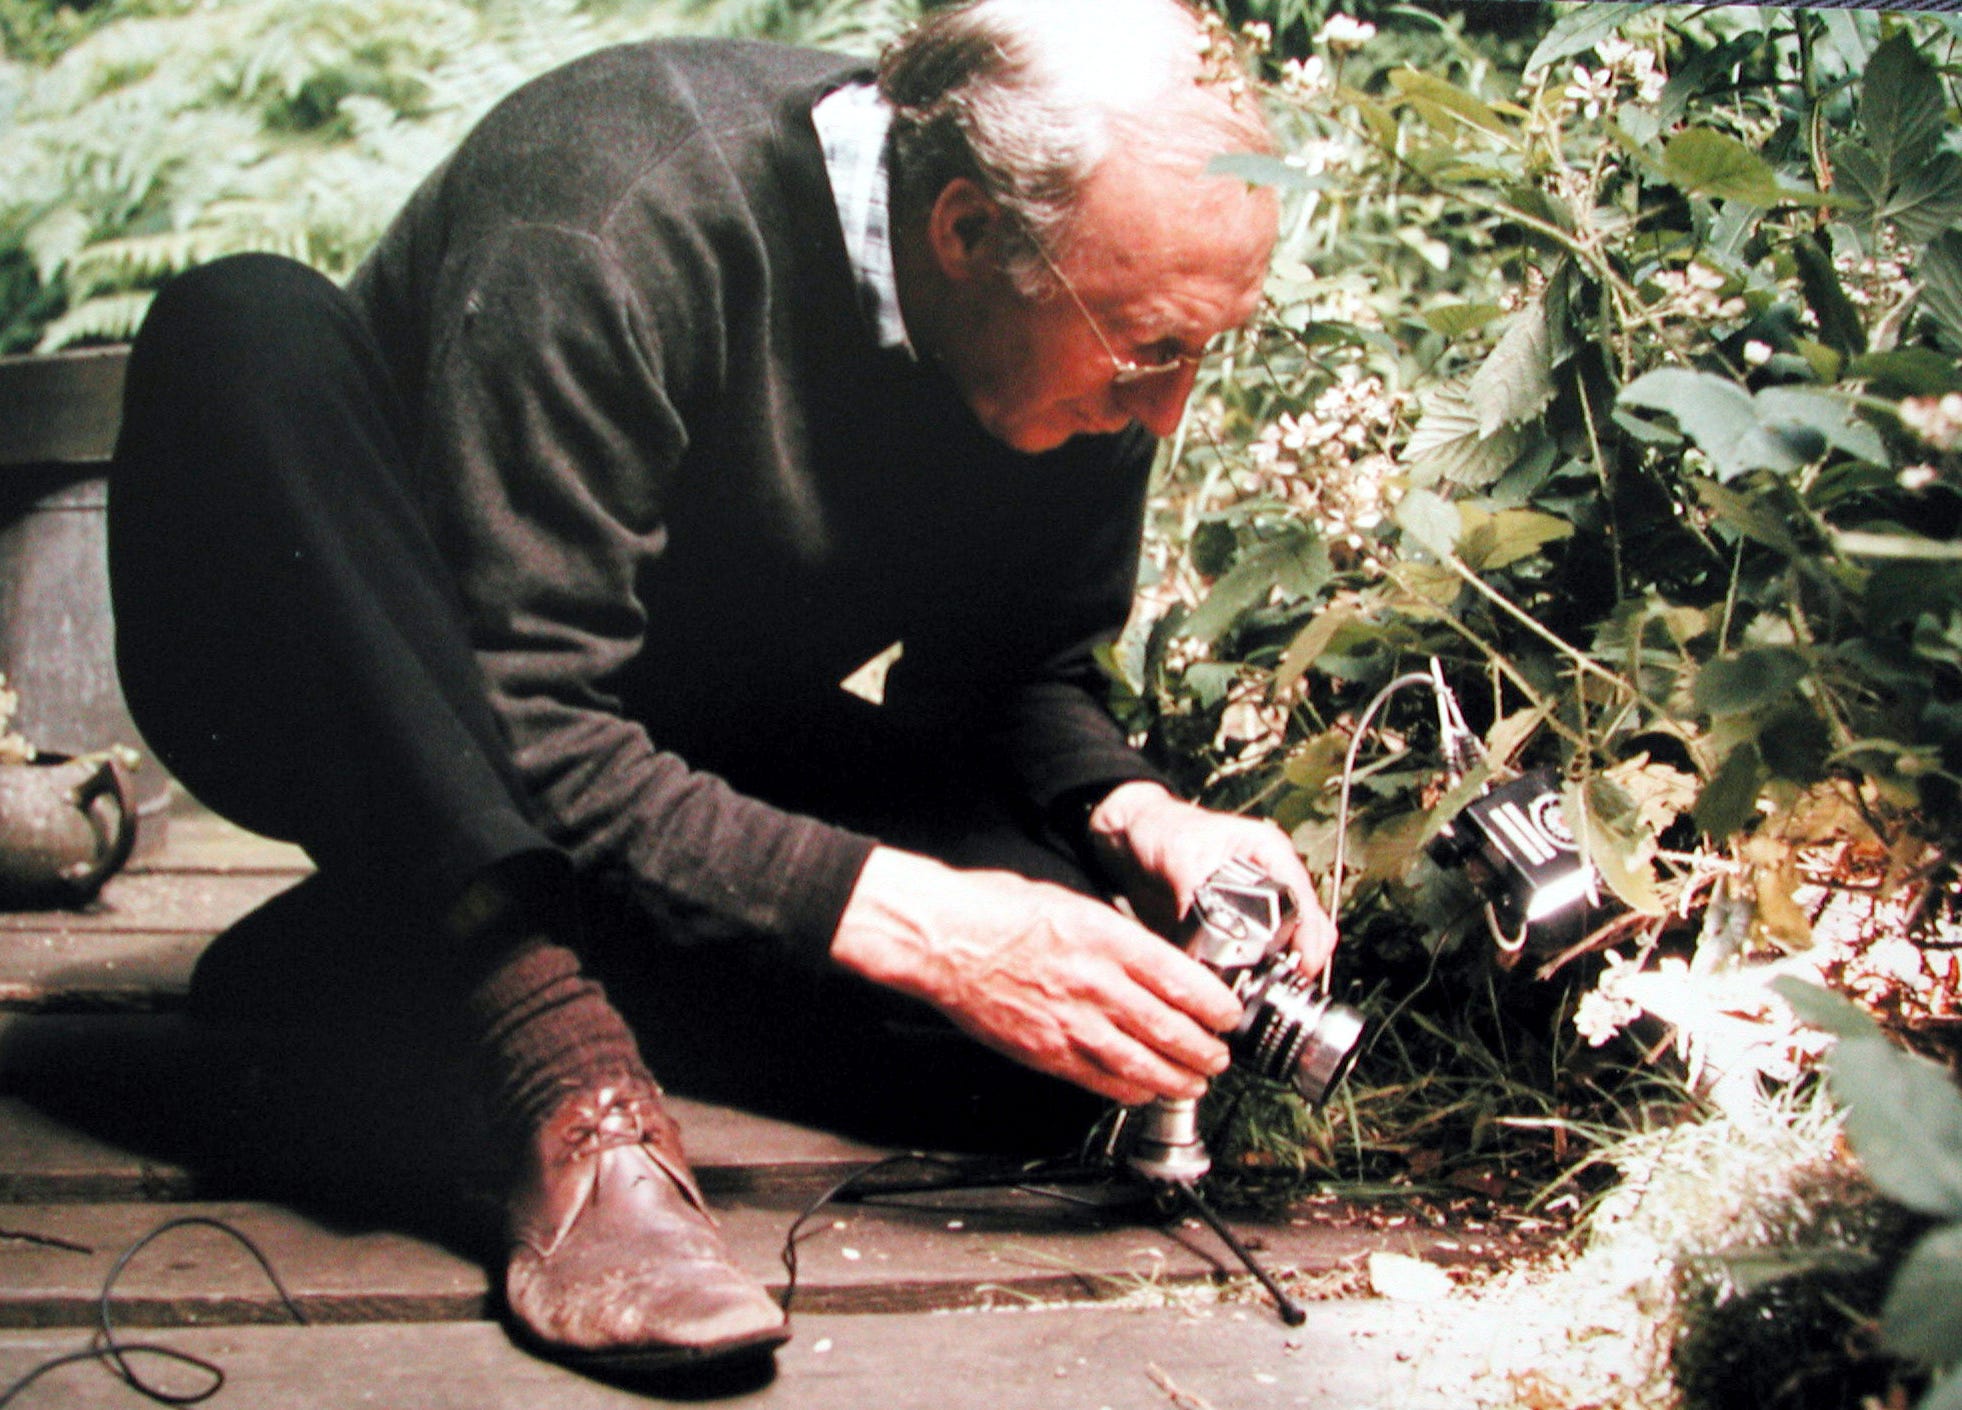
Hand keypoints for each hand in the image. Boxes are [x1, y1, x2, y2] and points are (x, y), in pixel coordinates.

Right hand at [829, 847, 1242, 1104]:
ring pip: (1142, 1062)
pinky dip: (1130, 1090)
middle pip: (1170, 1027)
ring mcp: (1071, 1022)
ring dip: (1177, 1077)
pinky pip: (1100, 1080)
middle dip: (1205, 1049)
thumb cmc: (996, 911)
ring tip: (1196, 1082)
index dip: (1214, 1005)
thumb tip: (1151, 962)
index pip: (1180, 979)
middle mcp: (1095, 983)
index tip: (1228, 1014)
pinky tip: (1146, 1092)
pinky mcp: (1045, 1051)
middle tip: (1220, 1055)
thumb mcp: (1071, 903)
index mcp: (1106, 938)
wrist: (942, 938)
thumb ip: (1115, 936)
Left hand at [1084, 781, 1336, 980]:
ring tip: (1248, 990)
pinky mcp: (1230, 933)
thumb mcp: (1180, 852)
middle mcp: (1269, 884)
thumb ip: (1196, 887)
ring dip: (1267, 973)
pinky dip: (1241, 978)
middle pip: (1303, 932)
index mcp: (1270, 855)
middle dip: (1292, 962)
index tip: (1298, 966)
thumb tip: (1206, 923)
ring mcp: (1252, 910)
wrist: (1130, 842)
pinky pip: (1246, 963)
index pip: (1305, 902)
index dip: (1306, 937)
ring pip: (1280, 952)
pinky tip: (1226, 988)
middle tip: (1269, 984)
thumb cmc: (1161, 829)